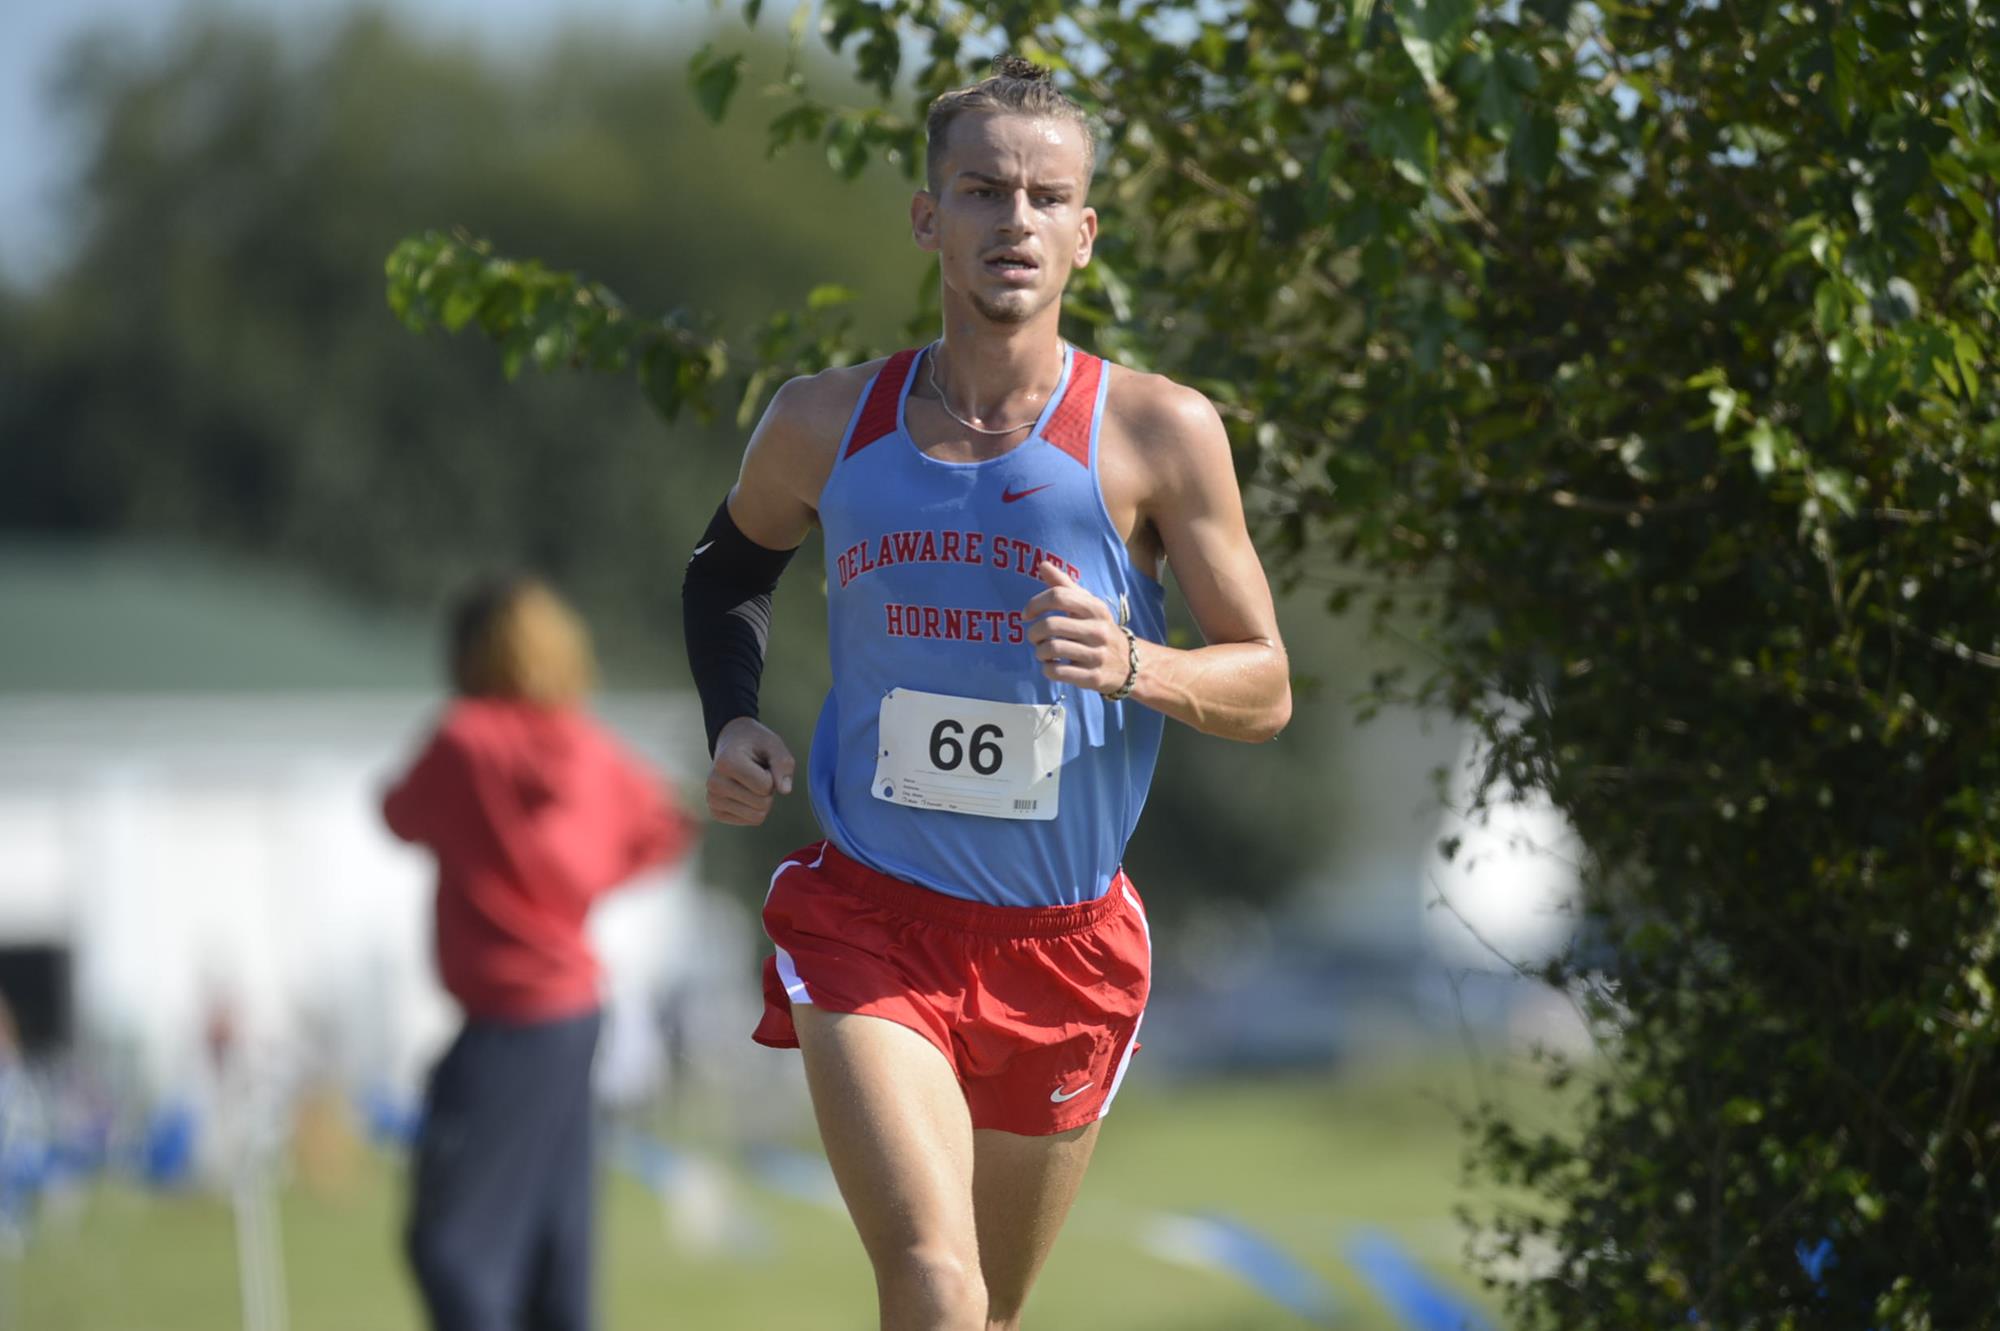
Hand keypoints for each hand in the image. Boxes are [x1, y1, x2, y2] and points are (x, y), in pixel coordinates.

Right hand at [707, 717, 795, 825]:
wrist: (732, 743)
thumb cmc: (755, 743)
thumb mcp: (774, 745)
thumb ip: (783, 764)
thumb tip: (785, 790)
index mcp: (726, 763)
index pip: (765, 786)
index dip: (772, 776)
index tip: (761, 764)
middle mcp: (714, 783)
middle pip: (762, 804)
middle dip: (768, 790)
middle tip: (757, 773)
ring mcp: (712, 799)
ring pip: (757, 817)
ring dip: (762, 800)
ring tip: (751, 782)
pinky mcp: (716, 812)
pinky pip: (750, 821)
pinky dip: (754, 808)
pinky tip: (744, 791)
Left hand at [1024, 561, 1125, 693]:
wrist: (1130, 663)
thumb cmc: (1098, 629)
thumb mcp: (1087, 605)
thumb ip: (1064, 585)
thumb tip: (1042, 564)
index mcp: (1095, 608)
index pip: (1058, 596)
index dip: (1035, 603)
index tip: (1027, 614)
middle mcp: (1098, 630)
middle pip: (1050, 625)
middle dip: (1033, 632)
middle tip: (1034, 637)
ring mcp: (1097, 655)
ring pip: (1051, 649)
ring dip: (1039, 652)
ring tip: (1043, 652)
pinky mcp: (1093, 677)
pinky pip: (1058, 672)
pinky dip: (1047, 669)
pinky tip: (1051, 666)